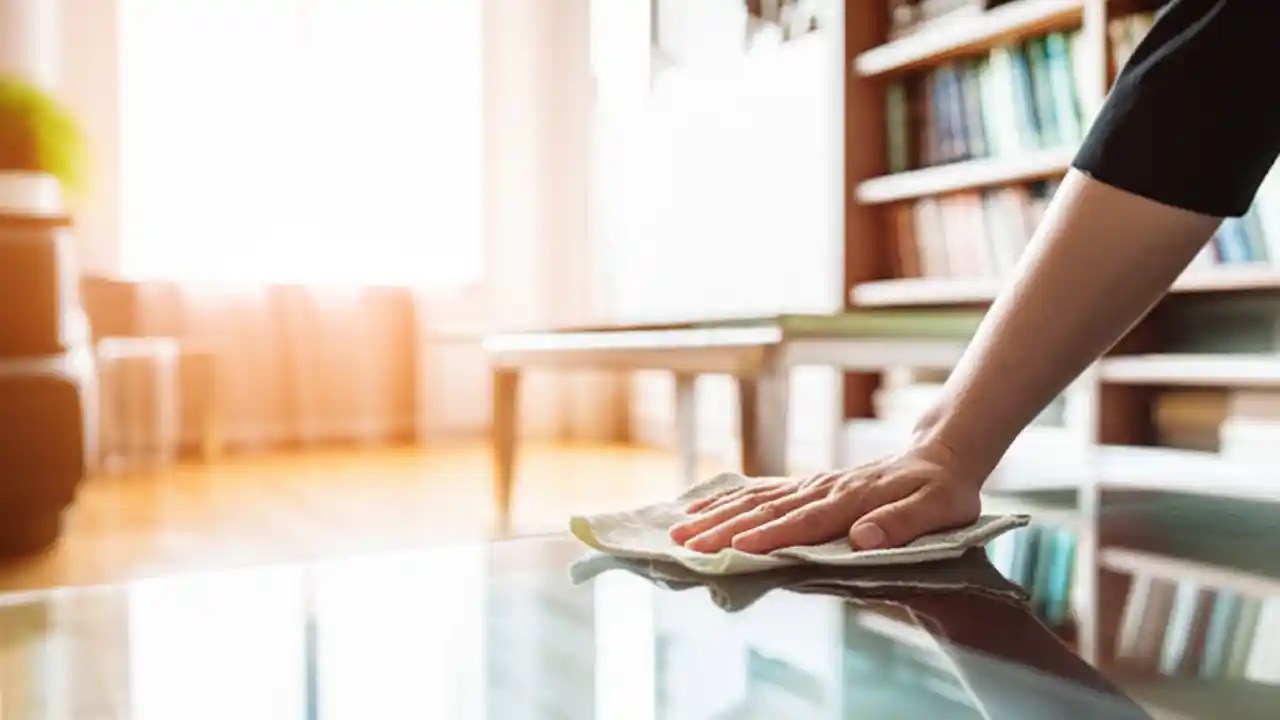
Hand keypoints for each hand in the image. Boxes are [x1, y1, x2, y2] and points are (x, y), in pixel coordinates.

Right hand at [667, 443, 982, 553]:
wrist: (941, 455)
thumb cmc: (943, 491)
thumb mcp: (940, 509)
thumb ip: (902, 523)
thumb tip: (863, 537)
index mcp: (853, 500)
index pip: (804, 522)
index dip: (770, 537)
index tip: (735, 549)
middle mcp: (824, 489)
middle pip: (767, 511)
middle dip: (724, 530)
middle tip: (686, 546)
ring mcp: (812, 485)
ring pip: (756, 500)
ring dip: (716, 516)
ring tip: (679, 529)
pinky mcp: (806, 485)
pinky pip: (761, 491)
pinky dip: (728, 500)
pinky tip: (701, 508)